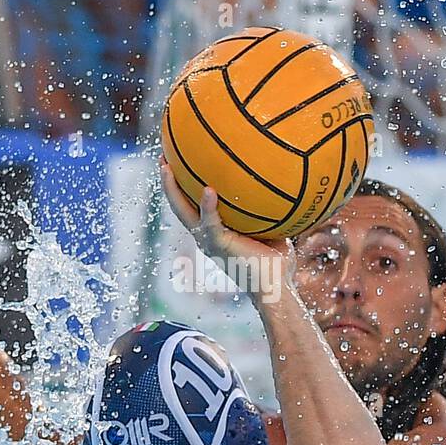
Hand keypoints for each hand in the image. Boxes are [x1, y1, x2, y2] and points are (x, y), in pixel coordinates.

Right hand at [159, 158, 294, 303]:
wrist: (276, 287)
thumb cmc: (277, 264)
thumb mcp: (274, 230)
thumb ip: (268, 210)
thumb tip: (283, 183)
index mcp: (215, 232)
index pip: (194, 205)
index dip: (184, 185)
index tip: (180, 161)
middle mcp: (206, 236)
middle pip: (179, 205)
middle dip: (168, 181)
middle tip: (162, 156)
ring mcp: (209, 241)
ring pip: (182, 212)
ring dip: (172, 189)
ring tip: (167, 166)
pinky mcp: (218, 245)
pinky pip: (210, 223)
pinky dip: (207, 207)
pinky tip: (207, 188)